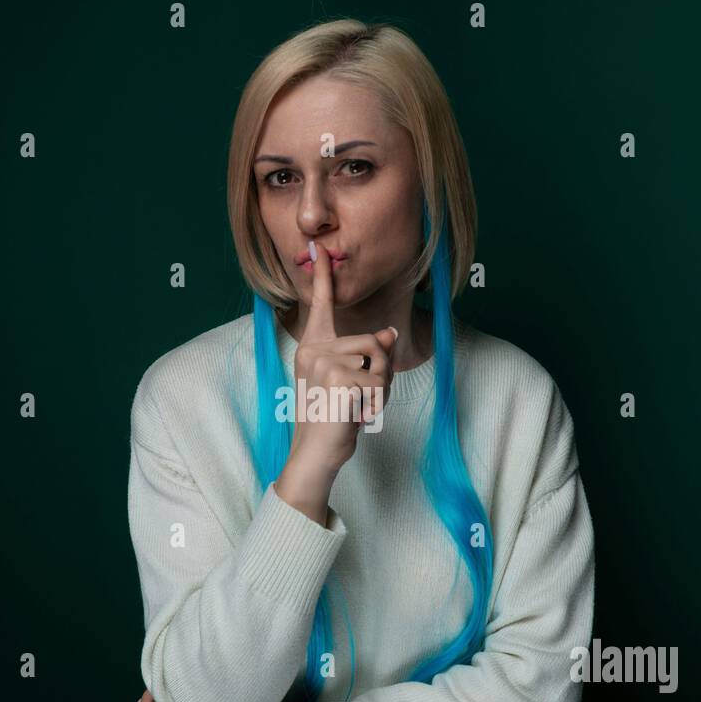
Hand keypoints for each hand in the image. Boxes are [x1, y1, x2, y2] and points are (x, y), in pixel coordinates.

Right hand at [274, 238, 397, 522]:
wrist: (314, 454)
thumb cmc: (333, 418)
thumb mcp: (352, 382)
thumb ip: (367, 355)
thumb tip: (389, 332)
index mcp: (311, 346)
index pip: (319, 305)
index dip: (321, 276)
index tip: (318, 246)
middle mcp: (313, 349)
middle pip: (373, 343)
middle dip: (380, 374)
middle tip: (357, 400)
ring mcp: (324, 362)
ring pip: (380, 361)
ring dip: (380, 390)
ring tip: (357, 408)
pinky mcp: (340, 378)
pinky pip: (381, 383)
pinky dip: (378, 404)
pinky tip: (357, 416)